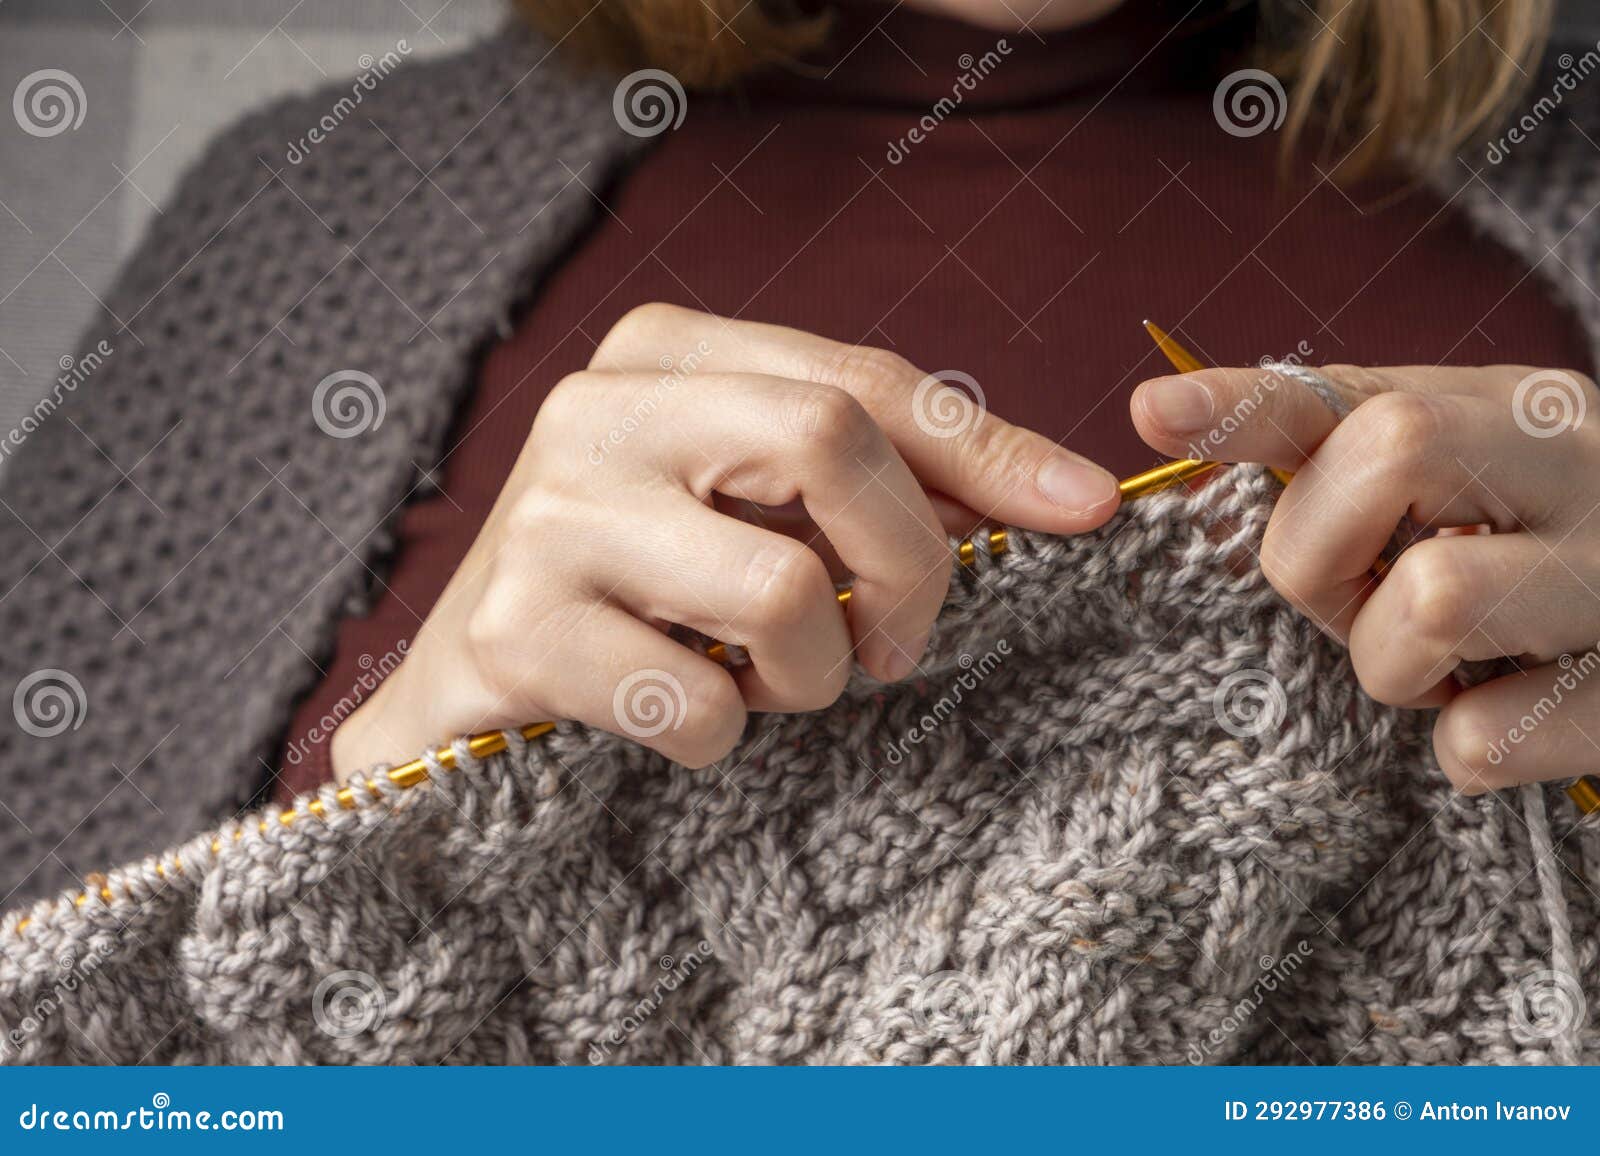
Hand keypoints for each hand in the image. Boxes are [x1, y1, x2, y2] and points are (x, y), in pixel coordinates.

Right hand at [332, 304, 1120, 777]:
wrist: (464, 690)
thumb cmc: (642, 592)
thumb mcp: (752, 505)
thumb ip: (874, 481)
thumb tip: (1060, 496)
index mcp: (665, 353)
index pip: (861, 379)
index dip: (987, 448)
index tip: (1083, 511)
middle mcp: (597, 407)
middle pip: (828, 440)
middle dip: (910, 564)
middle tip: (899, 646)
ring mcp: (547, 515)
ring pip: (782, 587)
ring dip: (812, 674)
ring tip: (764, 686)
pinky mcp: (514, 629)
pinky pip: (701, 704)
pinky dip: (725, 736)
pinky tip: (681, 719)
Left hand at [1133, 361, 1599, 794]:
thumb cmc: (1550, 556)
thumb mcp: (1471, 480)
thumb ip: (1343, 452)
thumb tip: (1165, 415)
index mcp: (1516, 408)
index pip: (1355, 386)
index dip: (1245, 400)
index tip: (1148, 413)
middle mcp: (1578, 465)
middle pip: (1388, 452)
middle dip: (1319, 552)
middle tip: (1357, 599)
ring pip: (1429, 600)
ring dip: (1392, 665)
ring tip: (1446, 669)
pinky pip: (1483, 738)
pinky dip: (1468, 747)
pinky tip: (1512, 718)